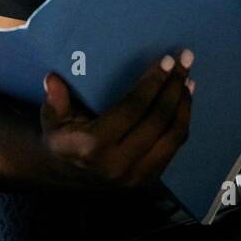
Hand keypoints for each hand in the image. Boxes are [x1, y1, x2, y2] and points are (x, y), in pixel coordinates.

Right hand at [40, 49, 194, 190]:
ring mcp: (136, 176)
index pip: (133, 109)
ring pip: (173, 136)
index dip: (153, 83)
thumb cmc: (62, 137)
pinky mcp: (148, 180)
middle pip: (158, 121)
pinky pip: (173, 148)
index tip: (166, 60)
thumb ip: (55, 99)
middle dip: (175, 87)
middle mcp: (118, 165)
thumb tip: (53, 79)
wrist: (65, 174)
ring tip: (187, 79)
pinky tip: (183, 101)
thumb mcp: (52, 117)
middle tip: (185, 61)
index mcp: (94, 146)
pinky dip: (182, 122)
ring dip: (184, 105)